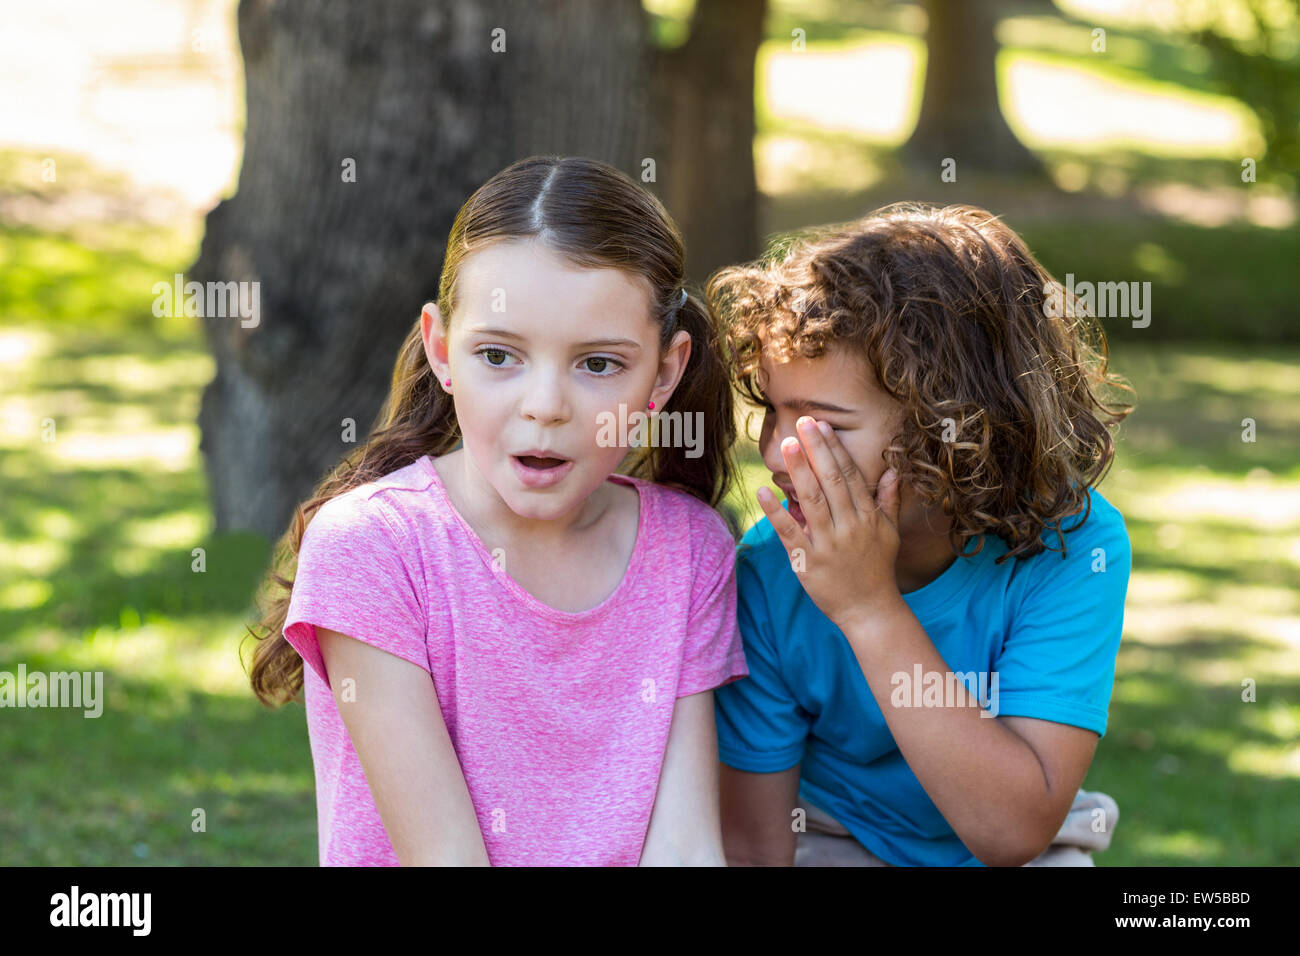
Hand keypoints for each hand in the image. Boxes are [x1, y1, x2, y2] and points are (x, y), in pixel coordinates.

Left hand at [755, 416, 901, 629]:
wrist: (870, 611)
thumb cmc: (878, 569)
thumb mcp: (890, 533)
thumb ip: (888, 500)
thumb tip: (892, 470)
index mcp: (868, 517)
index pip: (851, 476)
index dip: (835, 450)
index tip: (822, 426)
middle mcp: (850, 527)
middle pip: (832, 481)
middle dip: (817, 450)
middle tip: (803, 422)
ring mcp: (829, 544)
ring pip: (812, 501)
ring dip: (799, 471)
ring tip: (786, 444)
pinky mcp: (808, 561)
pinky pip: (790, 532)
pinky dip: (775, 512)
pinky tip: (763, 492)